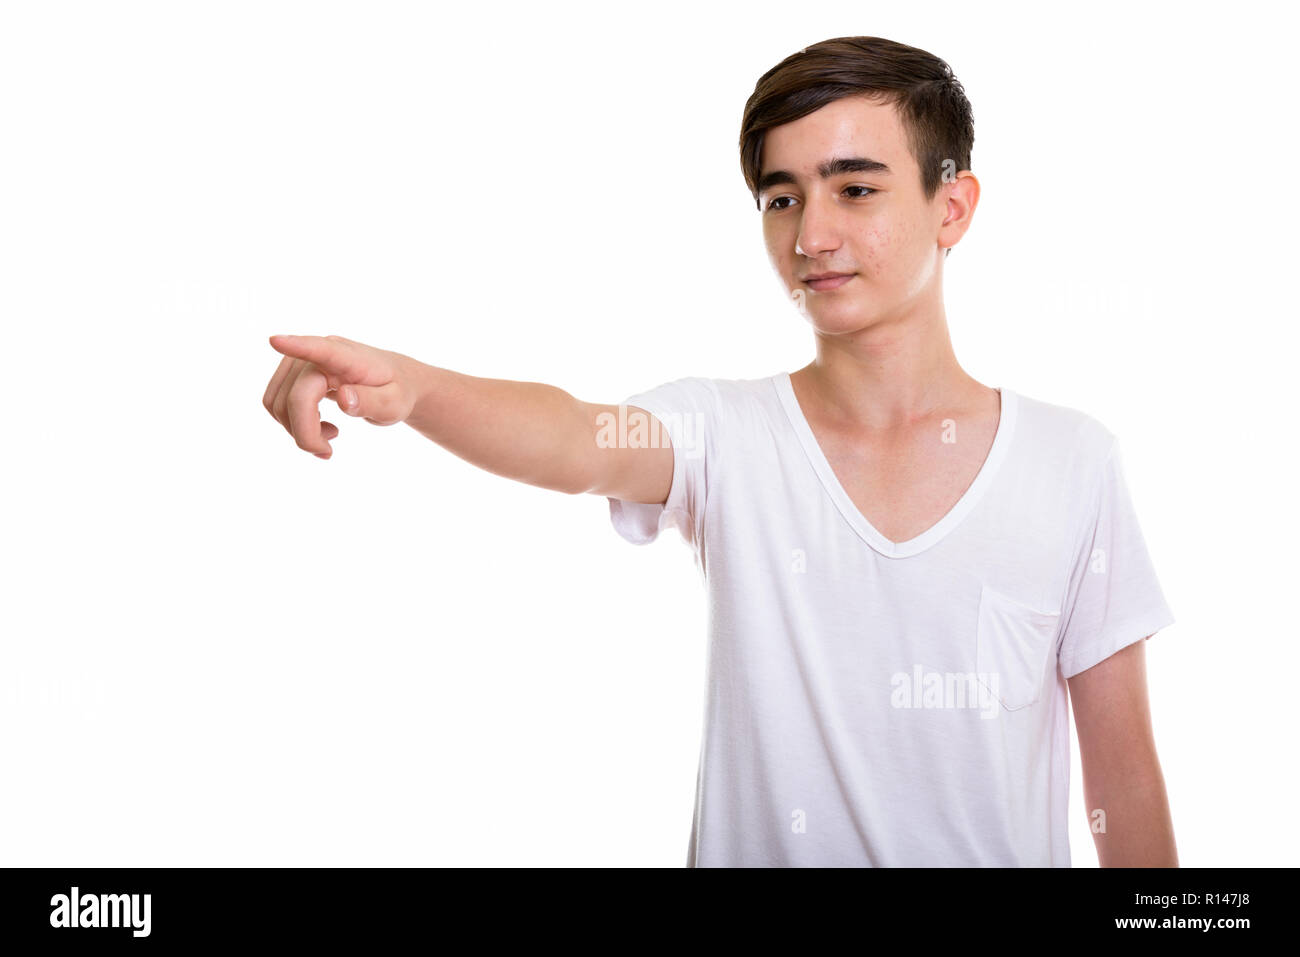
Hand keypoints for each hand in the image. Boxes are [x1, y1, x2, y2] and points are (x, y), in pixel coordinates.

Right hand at [263, 334, 416, 457]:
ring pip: (277, 403)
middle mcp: (318, 353)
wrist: (395, 381)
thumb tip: (343, 397)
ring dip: (296, 430)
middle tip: (328, 452)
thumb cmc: (396, 392)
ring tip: (329, 436)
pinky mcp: (292, 372)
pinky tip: (319, 427)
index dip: (296, 346)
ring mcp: (301, 361)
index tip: (275, 341)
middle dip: (305, 433)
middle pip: (294, 398)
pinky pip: (275, 402)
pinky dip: (291, 423)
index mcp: (347, 357)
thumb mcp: (395, 404)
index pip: (320, 349)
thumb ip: (371, 401)